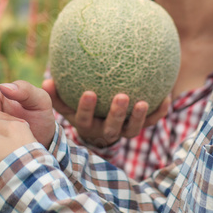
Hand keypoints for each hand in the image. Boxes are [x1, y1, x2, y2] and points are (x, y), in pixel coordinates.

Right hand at [43, 79, 170, 148]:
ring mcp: (123, 131)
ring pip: (132, 130)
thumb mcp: (65, 103)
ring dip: (139, 117)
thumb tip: (46, 81)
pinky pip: (152, 121)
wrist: (97, 124)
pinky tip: (166, 96)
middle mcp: (106, 131)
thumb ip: (55, 94)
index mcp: (87, 125)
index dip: (87, 109)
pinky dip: (159, 111)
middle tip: (122, 96)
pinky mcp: (138, 127)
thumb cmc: (76, 107)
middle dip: (118, 114)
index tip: (89, 93)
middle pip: (113, 127)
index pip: (85, 119)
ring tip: (144, 102)